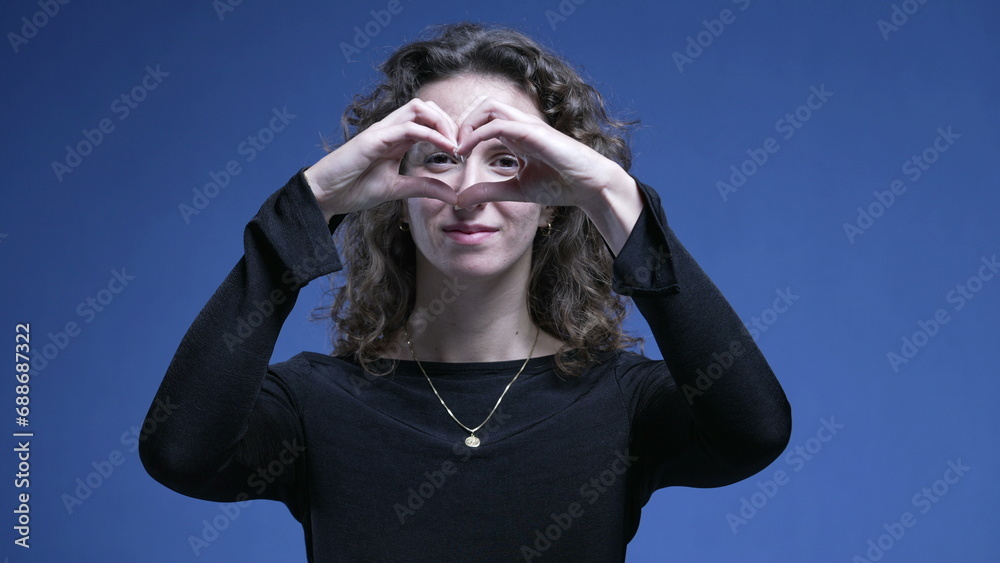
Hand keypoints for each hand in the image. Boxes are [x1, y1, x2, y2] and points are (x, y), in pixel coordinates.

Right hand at [304, 99, 460, 220]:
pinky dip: (430, 134)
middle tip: (462, 146)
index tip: (462, 153)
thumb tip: (452, 193)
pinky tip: (446, 148)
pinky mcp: (372, 139)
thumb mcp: (396, 189)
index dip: (449, 131)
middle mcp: (389, 129)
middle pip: (426, 107)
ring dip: (442, 123)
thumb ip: (423, 187)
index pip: (428, 120)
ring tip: (454, 145)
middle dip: (449, 122)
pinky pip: (407, 128)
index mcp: (396, 139)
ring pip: (418, 108)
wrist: (324, 195)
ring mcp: (381, 131)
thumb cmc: (353, 189)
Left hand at [453, 97, 643, 253]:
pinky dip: (478, 134)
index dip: (465, 132)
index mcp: (517, 135)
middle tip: (452, 148)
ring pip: (489, 107)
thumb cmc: (560, 184)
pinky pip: (498, 125)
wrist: (588, 186)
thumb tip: (460, 198)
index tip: (453, 155)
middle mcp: (521, 125)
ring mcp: (527, 126)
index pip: (484, 119)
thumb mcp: (516, 190)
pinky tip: (466, 151)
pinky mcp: (533, 132)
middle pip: (484, 106)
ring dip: (467, 124)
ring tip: (458, 148)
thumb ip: (489, 191)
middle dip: (462, 122)